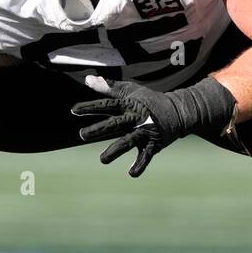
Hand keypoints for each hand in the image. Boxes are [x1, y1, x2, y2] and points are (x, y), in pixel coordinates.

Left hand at [71, 74, 185, 177]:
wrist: (178, 111)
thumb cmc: (148, 100)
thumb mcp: (130, 90)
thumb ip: (108, 87)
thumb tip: (87, 79)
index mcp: (128, 105)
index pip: (107, 105)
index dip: (90, 107)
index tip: (74, 110)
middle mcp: (135, 118)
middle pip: (115, 123)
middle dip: (99, 129)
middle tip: (82, 135)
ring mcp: (145, 132)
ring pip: (128, 141)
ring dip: (115, 150)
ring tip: (103, 160)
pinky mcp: (154, 144)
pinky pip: (146, 156)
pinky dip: (140, 165)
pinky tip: (131, 173)